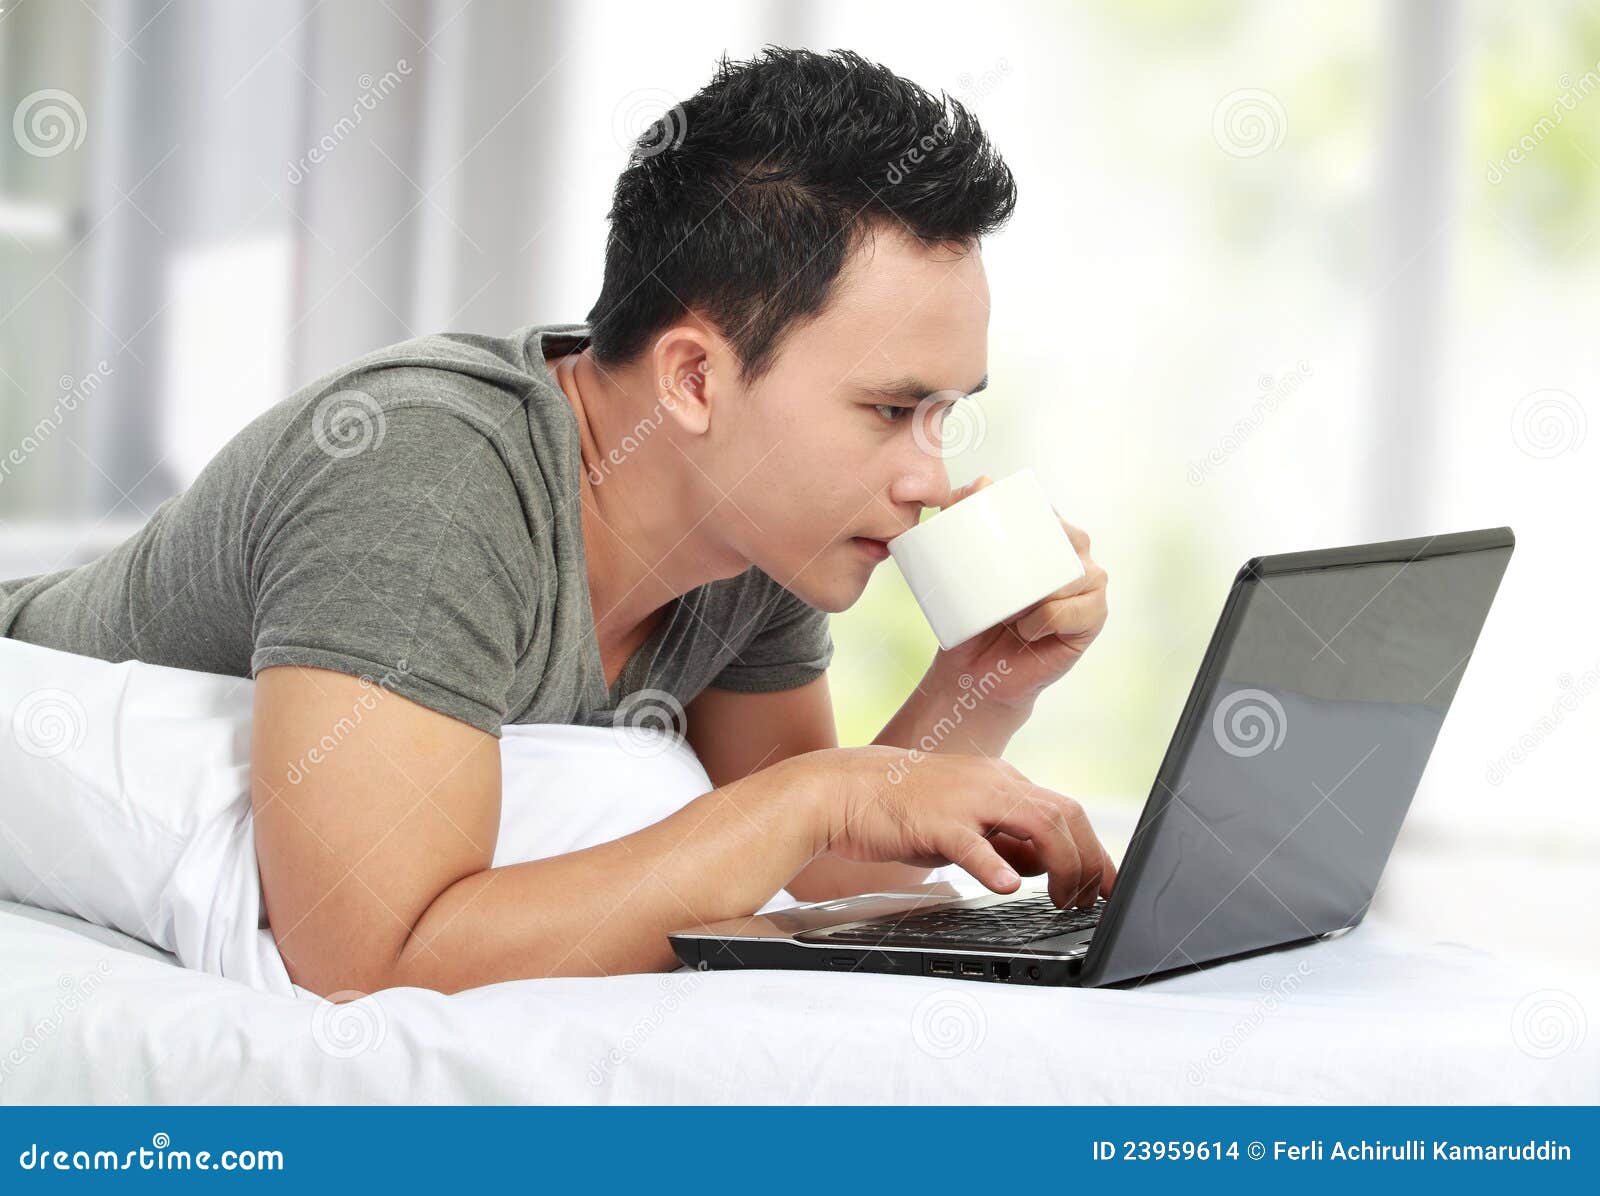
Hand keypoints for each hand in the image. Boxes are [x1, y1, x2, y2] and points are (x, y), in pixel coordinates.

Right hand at [797, 746, 1116, 907]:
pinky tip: (1007, 885)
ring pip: (1037, 823)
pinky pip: (973, 841)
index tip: (1107, 886)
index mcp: (1000, 781)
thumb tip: (1039, 865)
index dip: (1095, 851)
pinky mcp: (935, 820)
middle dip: (1089, 862)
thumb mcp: (962, 822)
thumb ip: (1001, 839)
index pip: (1066, 811)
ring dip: (1062, 864)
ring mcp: (965, 799)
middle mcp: (991, 783)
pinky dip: (994, 864)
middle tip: (1090, 901)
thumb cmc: (898, 808)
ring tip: (1063, 899)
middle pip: (1065, 815)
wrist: (840, 790)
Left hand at [929, 475, 1107, 707]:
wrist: (975, 670)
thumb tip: (982, 481)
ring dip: (1035, 591)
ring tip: (1006, 613)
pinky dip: (1045, 619)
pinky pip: (1072, 610)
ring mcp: (1090, 583)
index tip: (981, 521)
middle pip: (1064, 535)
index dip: (1016, 511)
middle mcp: (1076, 551)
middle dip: (1028, 551)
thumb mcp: (957, 566)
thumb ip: (960, 518)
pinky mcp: (1094, 617)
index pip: (1041, 509)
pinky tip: (1026, 630)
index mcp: (1048, 532)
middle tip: (993, 579)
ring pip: (1070, 571)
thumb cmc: (970, 614)